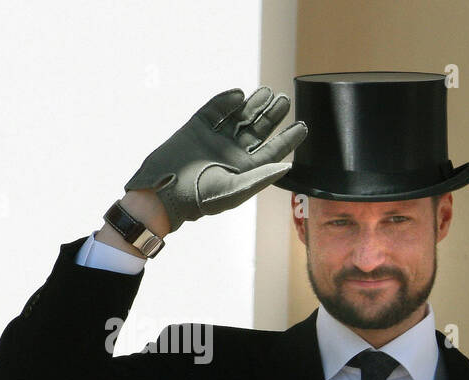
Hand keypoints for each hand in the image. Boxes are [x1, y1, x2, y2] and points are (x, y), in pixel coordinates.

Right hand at [124, 86, 307, 232]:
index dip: (288, 138)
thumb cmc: (202, 199)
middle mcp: (233, 152)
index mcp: (246, 169)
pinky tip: (239, 94)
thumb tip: (287, 166)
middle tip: (284, 99)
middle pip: (258, 130)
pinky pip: (214, 111)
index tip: (302, 126)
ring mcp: (215, 138)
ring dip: (253, 105)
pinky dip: (225, 101)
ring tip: (268, 92)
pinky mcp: (196, 128)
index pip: (273, 151)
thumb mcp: (236, 190)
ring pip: (239, 117)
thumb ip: (261, 176)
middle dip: (272, 115)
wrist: (165, 193)